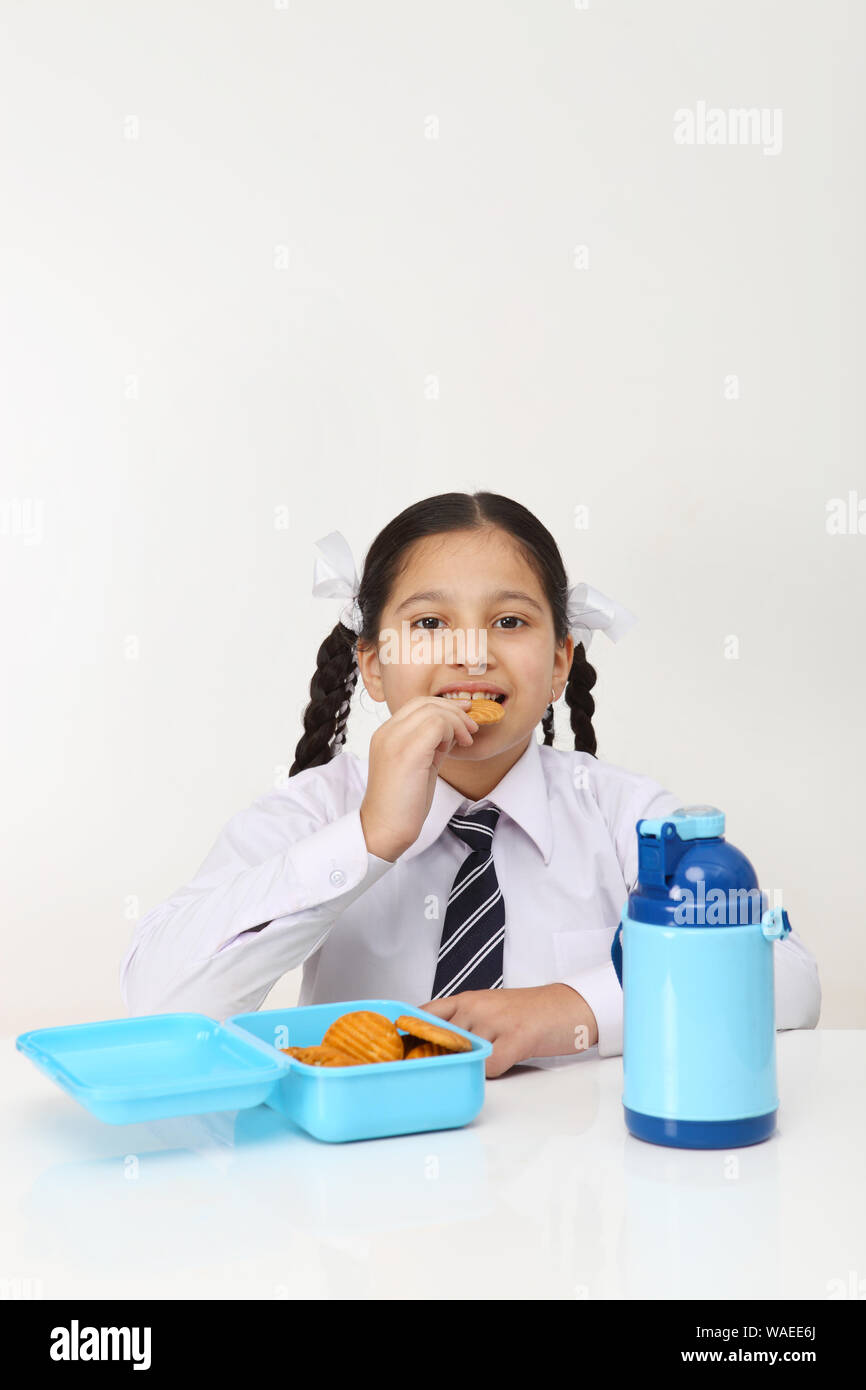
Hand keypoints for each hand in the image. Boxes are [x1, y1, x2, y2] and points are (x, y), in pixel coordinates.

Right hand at [360, 696, 478, 860]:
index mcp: (386, 735)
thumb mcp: (419, 766)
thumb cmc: (402, 804)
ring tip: (466, 740)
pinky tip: (458, 746)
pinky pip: (437, 725)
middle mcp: (387, 733)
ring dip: (456, 721)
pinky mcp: (407, 753)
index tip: (464, 715)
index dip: (443, 706)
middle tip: (471, 727)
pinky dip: (453, 731)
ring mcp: (394, 741)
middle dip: (454, 710)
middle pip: (425, 703)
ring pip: (433, 711)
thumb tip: (453, 731)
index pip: (416, 705)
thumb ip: (431, 746)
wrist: (385, 830)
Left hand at [418, 984, 598, 1078]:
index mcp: (468, 999)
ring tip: (472, 1069)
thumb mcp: (490, 1010)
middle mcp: (477, 1007)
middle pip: (438, 1038)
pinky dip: (490, 1074)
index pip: (425, 1014)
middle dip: (431, 1058)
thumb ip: (463, 1025)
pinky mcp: (517, 1037)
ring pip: (463, 1053)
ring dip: (464, 1067)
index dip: (408, 1033)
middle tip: (426, 1072)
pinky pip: (489, 1065)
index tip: (395, 1049)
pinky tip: (501, 1067)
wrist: (570, 1006)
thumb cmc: (530, 1012)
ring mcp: (496, 1020)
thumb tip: (432, 1050)